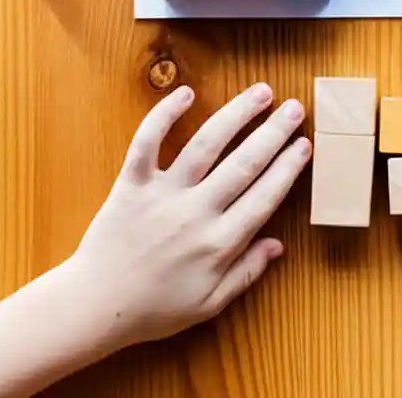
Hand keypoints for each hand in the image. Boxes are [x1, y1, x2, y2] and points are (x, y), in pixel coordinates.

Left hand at [64, 83, 310, 349]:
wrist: (95, 305)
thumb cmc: (154, 309)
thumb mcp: (209, 303)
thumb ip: (246, 272)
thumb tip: (279, 245)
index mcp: (219, 244)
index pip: (265, 197)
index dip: (288, 168)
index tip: (305, 145)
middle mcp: (196, 213)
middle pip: (244, 164)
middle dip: (274, 133)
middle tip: (295, 108)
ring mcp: (162, 194)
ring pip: (206, 145)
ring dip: (236, 115)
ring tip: (260, 92)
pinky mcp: (131, 184)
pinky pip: (147, 142)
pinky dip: (164, 115)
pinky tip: (185, 93)